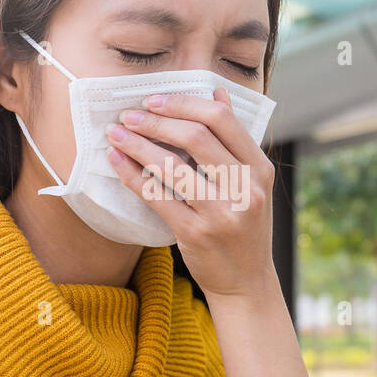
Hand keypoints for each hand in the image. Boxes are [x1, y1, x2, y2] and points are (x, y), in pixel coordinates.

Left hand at [105, 87, 277, 299]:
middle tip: (130, 115)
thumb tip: (217, 92)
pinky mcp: (196, 234)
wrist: (246, 284)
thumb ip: (234, 140)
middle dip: (156, 121)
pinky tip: (117, 161)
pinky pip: (156, 196)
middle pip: (196, 136)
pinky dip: (132, 175)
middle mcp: (246, 189)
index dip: (184, 103)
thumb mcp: (251, 184)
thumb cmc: (243, 228)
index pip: (223, 119)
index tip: (155, 100)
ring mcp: (222, 213)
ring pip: (172, 166)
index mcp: (260, 170)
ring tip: (116, 133)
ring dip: (138, 144)